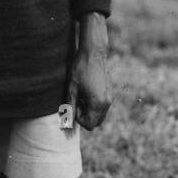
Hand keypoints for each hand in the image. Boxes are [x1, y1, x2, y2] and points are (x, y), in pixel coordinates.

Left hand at [67, 13, 111, 130]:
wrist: (93, 53)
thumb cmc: (81, 69)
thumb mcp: (72, 89)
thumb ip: (70, 107)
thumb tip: (67, 122)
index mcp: (98, 104)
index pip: (89, 124)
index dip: (78, 119)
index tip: (73, 106)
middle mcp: (107, 103)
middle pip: (96, 122)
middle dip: (85, 117)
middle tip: (77, 103)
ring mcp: (109, 98)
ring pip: (100, 115)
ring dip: (90, 112)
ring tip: (81, 98)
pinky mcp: (110, 92)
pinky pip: (103, 107)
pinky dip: (94, 105)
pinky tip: (87, 93)